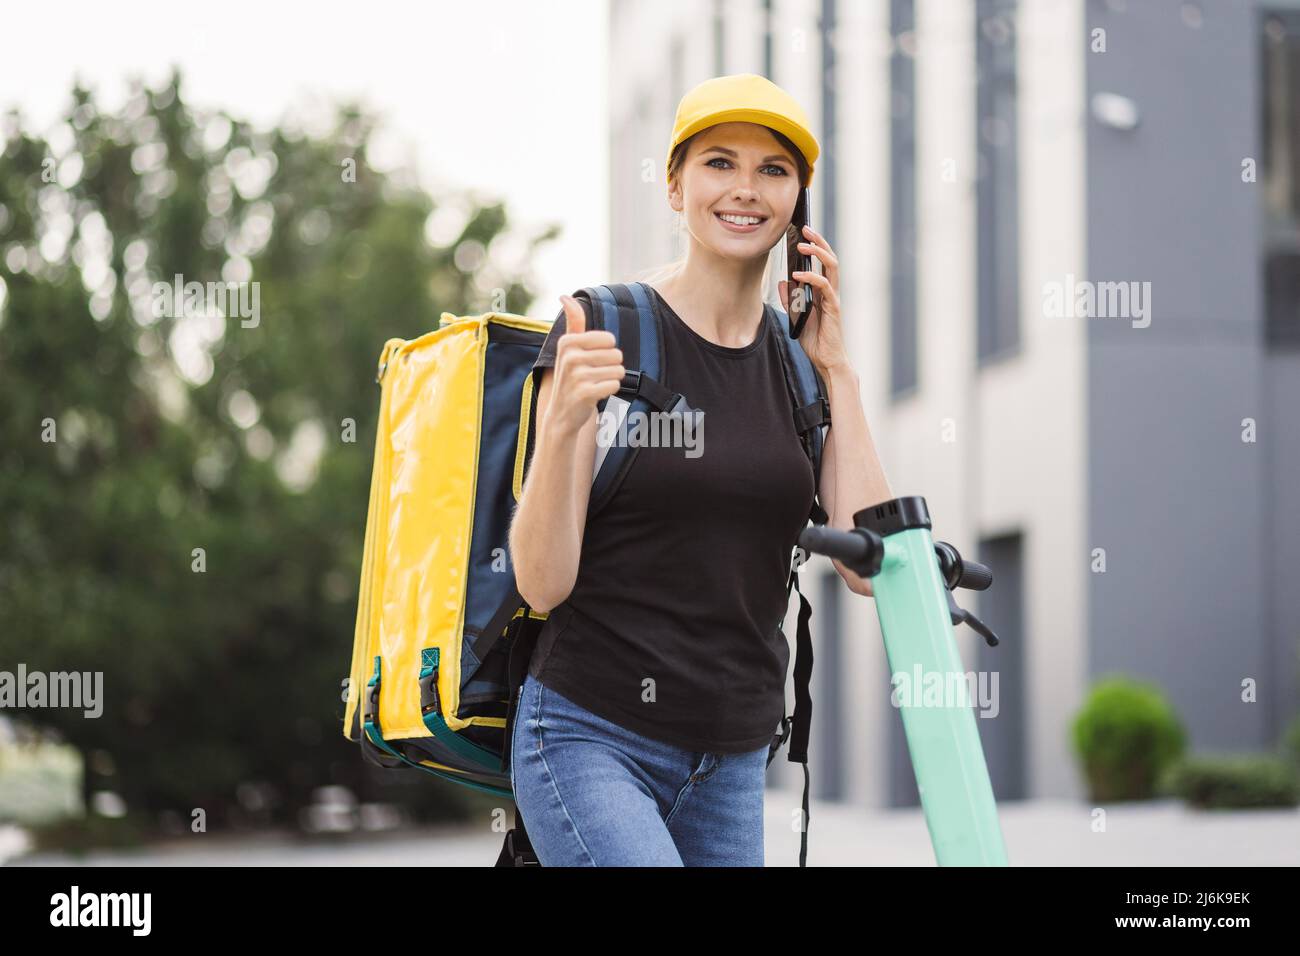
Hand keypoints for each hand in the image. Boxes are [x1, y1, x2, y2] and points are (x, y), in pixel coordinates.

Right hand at [548, 294, 624, 435]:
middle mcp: (570, 357)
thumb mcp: (568, 348)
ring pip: (618, 371)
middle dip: (610, 366)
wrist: (561, 414)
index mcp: (567, 342)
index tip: (590, 360)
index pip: (609, 339)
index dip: (606, 351)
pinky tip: (595, 395)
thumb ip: (573, 322)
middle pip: (616, 355)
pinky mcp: (585, 394)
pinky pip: (615, 385)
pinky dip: (609, 391)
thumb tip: (566, 297)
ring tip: (594, 384)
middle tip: (593, 376)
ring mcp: (577, 376)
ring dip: (611, 379)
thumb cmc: (570, 377)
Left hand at [779, 224, 850, 375]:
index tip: (803, 233)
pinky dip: (811, 278)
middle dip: (818, 242)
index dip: (815, 246)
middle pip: (829, 258)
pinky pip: (824, 287)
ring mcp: (833, 298)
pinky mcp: (832, 308)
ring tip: (803, 245)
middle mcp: (831, 291)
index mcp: (824, 291)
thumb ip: (791, 299)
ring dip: (817, 253)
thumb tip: (783, 282)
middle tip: (805, 230)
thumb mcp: (796, 316)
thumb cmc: (815, 340)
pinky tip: (797, 274)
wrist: (826, 360)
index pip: (822, 262)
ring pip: (831, 267)